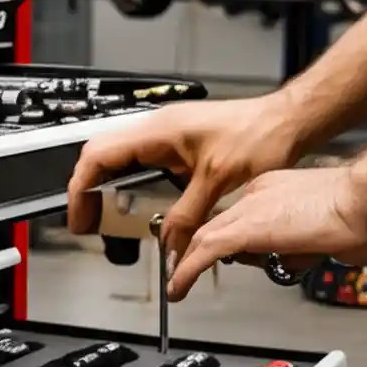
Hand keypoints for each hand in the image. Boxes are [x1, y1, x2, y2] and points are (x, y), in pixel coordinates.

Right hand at [67, 95, 304, 257]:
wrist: (286, 120)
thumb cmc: (260, 135)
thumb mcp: (218, 183)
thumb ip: (187, 217)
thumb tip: (168, 245)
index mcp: (158, 131)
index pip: (98, 155)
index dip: (81, 187)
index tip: (80, 215)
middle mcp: (157, 128)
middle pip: (101, 155)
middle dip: (87, 189)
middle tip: (87, 221)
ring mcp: (166, 134)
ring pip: (118, 157)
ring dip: (106, 185)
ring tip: (103, 215)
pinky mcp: (178, 142)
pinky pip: (140, 161)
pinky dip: (128, 182)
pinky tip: (133, 202)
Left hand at [167, 167, 366, 300]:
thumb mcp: (330, 235)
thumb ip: (309, 245)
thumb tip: (304, 257)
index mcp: (277, 190)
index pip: (241, 218)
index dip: (230, 242)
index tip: (228, 258)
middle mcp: (260, 193)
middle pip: (218, 226)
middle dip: (200, 253)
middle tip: (186, 274)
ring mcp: (253, 207)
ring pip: (207, 236)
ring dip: (189, 264)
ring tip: (178, 286)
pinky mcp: (248, 227)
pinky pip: (207, 252)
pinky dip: (188, 272)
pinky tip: (179, 288)